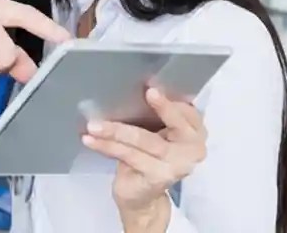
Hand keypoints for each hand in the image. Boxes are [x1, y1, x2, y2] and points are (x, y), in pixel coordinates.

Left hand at [82, 88, 206, 218]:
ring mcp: (176, 166)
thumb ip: (159, 115)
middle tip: (144, 93)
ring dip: (115, 130)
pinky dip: (107, 146)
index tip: (152, 87)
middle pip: (174, 124)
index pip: (189, 112)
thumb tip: (136, 87)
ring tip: (94, 125)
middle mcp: (193, 150)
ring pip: (144, 140)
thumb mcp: (158, 133)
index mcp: (196, 133)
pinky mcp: (157, 177)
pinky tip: (91, 140)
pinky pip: (129, 155)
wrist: (143, 199)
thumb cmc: (149, 158)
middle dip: (159, 107)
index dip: (172, 101)